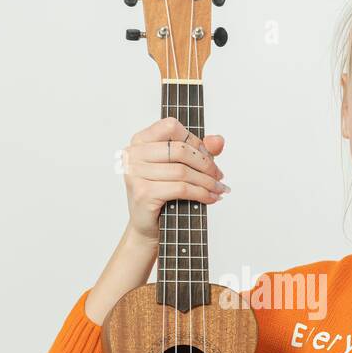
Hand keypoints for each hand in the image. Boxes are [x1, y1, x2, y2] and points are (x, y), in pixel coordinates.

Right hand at [121, 116, 227, 244]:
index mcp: (140, 140)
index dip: (194, 140)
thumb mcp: (181, 166)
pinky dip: (200, 193)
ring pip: (183, 171)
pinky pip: (180, 188)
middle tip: (218, 176)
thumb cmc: (162, 193)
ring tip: (218, 189)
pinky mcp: (143, 193)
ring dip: (207, 182)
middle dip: (206, 164)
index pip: (171, 126)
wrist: (148, 225)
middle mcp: (133, 154)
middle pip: (180, 149)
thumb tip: (218, 140)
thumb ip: (200, 150)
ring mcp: (135, 174)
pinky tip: (210, 198)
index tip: (208, 156)